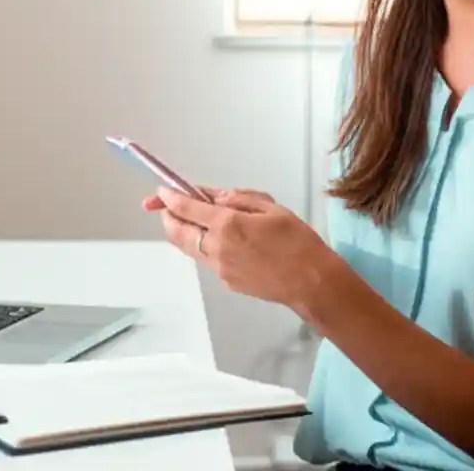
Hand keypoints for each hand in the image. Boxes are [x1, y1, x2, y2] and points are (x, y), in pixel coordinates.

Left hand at [144, 186, 335, 311]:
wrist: (310, 282)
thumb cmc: (298, 242)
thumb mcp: (272, 208)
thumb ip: (240, 199)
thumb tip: (216, 198)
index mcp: (228, 225)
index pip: (186, 208)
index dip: (170, 197)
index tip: (162, 190)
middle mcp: (217, 248)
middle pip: (177, 232)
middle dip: (166, 217)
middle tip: (163, 206)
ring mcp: (220, 268)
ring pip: (190, 247)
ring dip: (183, 232)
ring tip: (189, 220)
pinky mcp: (227, 281)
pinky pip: (208, 259)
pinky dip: (204, 246)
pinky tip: (219, 239)